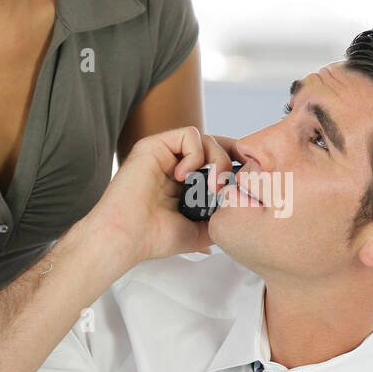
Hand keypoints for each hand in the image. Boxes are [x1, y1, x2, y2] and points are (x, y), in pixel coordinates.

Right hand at [93, 126, 239, 265]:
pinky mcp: (154, 145)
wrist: (126, 236)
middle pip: (216, 147)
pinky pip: (189, 134)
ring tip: (210, 185)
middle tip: (227, 186)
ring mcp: (165, 155)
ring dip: (217, 160)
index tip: (246, 181)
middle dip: (230, 162)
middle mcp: (176, 166)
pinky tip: (184, 176)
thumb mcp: (199, 232)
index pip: (217, 163)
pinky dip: (195, 153)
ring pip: (206, 139)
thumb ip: (218, 220)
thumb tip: (237, 216)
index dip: (235, 167)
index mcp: (185, 184)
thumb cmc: (153, 237)